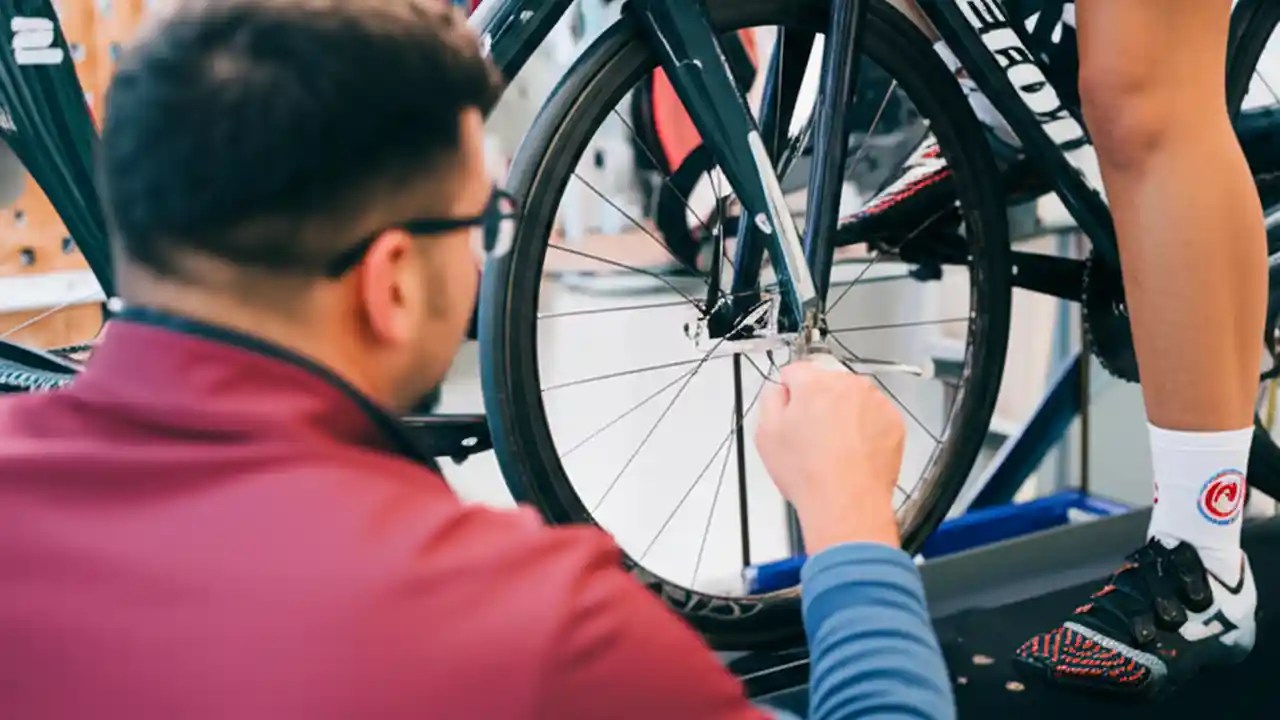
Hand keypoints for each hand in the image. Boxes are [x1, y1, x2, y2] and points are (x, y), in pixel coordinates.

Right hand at [754, 359, 905, 552]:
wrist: (848, 503)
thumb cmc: (809, 474)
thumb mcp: (766, 435)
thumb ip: (771, 399)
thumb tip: (780, 390)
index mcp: (814, 383)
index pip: (796, 371)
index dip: (789, 392)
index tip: (790, 410)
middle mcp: (848, 386)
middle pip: (827, 383)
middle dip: (818, 403)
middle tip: (812, 436)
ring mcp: (874, 402)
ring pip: (852, 399)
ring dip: (844, 414)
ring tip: (834, 449)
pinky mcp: (893, 422)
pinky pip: (874, 416)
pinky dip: (865, 429)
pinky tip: (853, 452)